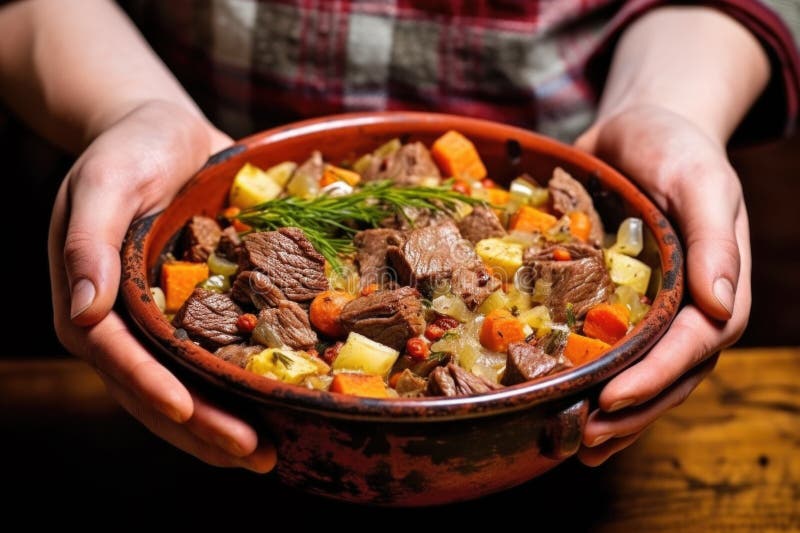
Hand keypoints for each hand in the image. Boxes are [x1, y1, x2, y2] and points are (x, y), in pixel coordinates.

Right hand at [48, 100, 275, 471]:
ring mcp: (158, 322)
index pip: (117, 355)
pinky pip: (210, 361)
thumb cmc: (129, 149)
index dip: (150, 386)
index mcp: (90, 296)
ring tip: (265, 455)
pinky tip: (269, 410)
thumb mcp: (105, 181)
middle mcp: (122, 321)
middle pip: (153, 388)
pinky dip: (234, 390)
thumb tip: (82, 310)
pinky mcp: (191, 313)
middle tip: (253, 454)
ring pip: (183, 387)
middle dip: (200, 426)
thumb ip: (88, 241)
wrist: (164, 132)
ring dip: (219, 425)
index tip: (189, 412)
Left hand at [574, 104, 750, 464]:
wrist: (639, 128)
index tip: (611, 400)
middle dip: (632, 411)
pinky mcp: (620, 301)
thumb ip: (716, 239)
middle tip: (585, 440)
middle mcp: (689, 305)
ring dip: (616, 416)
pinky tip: (567, 412)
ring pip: (643, 374)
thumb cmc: (674, 147)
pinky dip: (596, 384)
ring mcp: (655, 308)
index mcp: (718, 283)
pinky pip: (613, 351)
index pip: (695, 345)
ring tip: (577, 446)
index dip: (655, 377)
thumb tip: (722, 306)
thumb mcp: (699, 178)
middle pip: (670, 374)